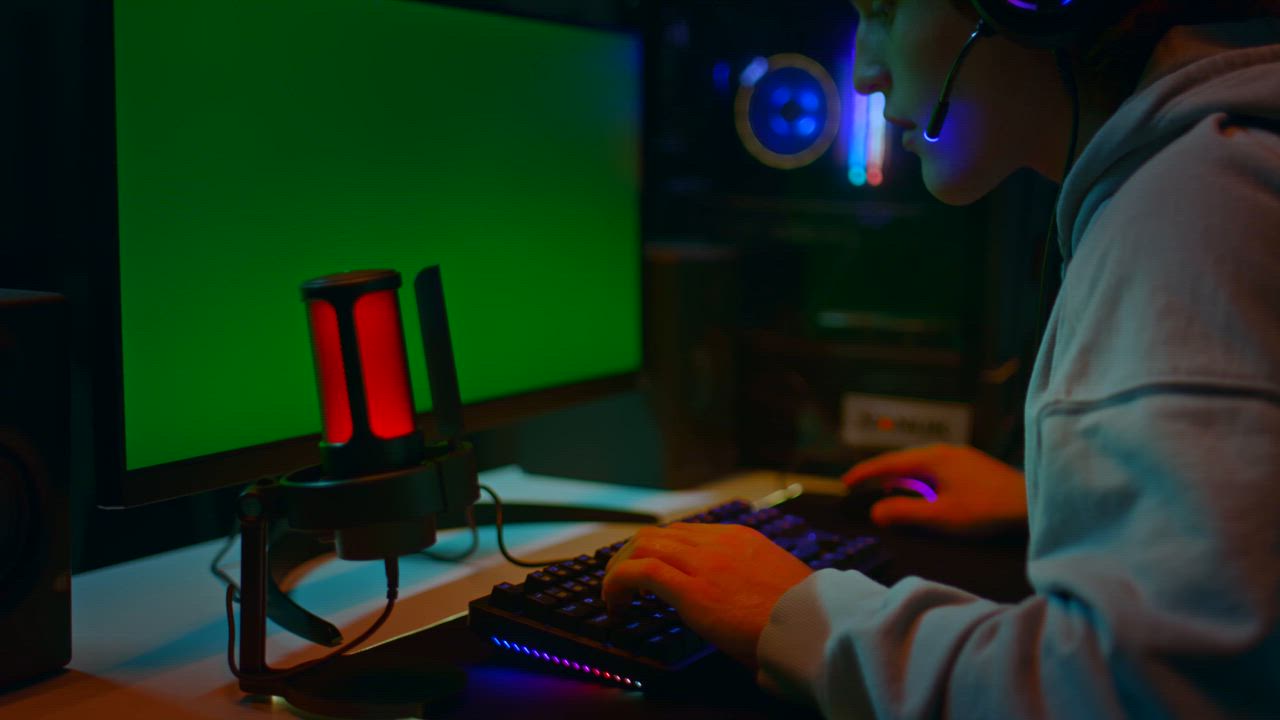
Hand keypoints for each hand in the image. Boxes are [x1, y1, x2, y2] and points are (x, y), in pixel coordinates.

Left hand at [602, 523, 812, 668]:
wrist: (815, 626)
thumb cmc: (805, 618)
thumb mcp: (779, 586)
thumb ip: (756, 585)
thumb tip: (749, 610)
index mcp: (741, 539)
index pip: (685, 532)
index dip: (659, 549)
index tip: (648, 570)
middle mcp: (719, 542)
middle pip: (658, 534)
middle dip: (631, 555)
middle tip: (620, 581)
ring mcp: (704, 562)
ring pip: (643, 546)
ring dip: (619, 569)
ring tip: (612, 595)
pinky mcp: (692, 589)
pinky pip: (639, 572)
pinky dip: (617, 583)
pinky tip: (614, 604)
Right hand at [842, 443, 1027, 535]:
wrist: (1031, 504)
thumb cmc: (986, 510)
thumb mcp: (940, 516)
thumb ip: (904, 513)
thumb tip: (875, 512)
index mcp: (933, 458)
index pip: (889, 463)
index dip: (865, 473)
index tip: (845, 482)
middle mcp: (944, 451)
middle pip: (903, 461)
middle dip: (881, 475)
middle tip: (860, 487)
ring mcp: (960, 457)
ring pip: (920, 466)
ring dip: (901, 479)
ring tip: (886, 492)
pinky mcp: (972, 467)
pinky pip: (935, 470)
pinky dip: (919, 481)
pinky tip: (921, 494)